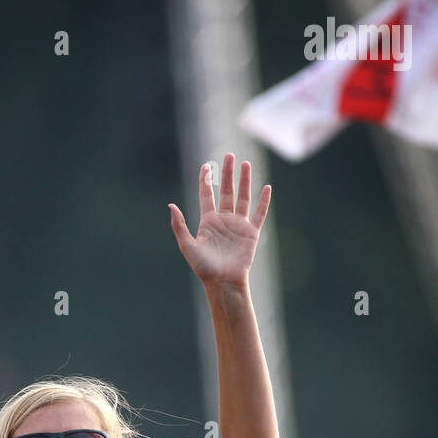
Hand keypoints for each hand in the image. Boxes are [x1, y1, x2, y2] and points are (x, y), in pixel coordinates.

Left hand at [169, 153, 270, 287]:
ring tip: (246, 163)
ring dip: (244, 181)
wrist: (223, 282)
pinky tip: (267, 187)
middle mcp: (223, 220)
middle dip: (227, 173)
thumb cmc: (204, 268)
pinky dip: (264, 201)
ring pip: (242, 198)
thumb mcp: (187, 245)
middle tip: (229, 155)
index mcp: (208, 221)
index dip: (206, 180)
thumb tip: (170, 205)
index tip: (206, 166)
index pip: (207, 194)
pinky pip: (259, 214)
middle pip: (226, 191)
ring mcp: (238, 225)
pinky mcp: (251, 233)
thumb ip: (179, 225)